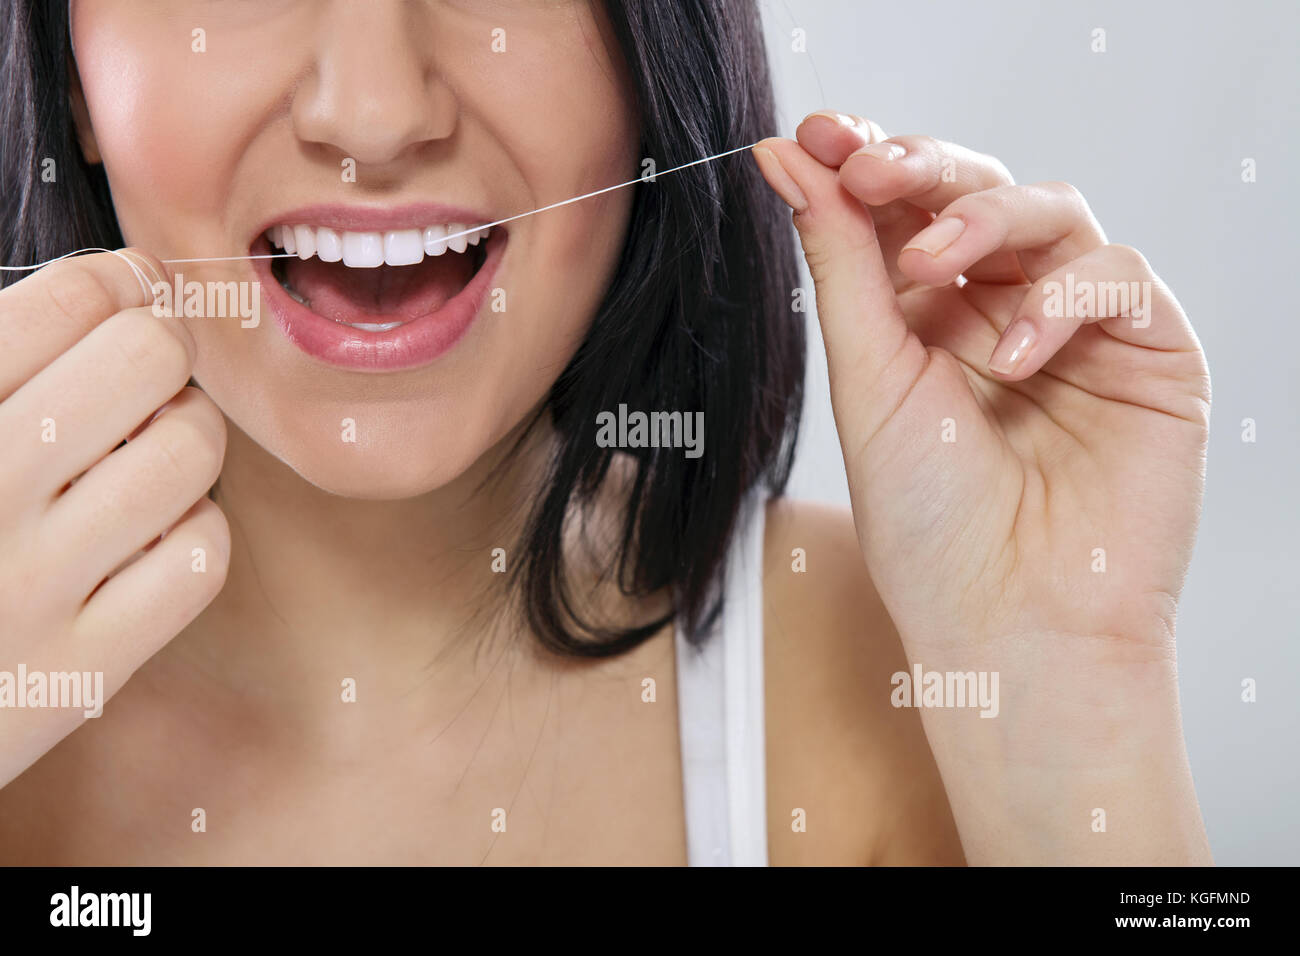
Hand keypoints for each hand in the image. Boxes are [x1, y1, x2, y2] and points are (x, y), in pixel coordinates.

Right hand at [0, 250, 228, 787]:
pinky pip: (198, 558)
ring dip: (187, 433)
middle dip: (163, 344)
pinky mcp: (80, 669)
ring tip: (152, 444)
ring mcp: (32, 587)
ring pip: (189, 452)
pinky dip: (193, 531)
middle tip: (150, 363)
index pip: (67, 301)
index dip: (118, 279)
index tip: (128, 288)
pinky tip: (154, 528)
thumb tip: (103, 285)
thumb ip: (4, 363)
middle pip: (148, 358)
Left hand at [754, 115, 1209, 666]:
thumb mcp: (868, 382)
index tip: (815, 134)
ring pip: (1051, 212)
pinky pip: (1118, 276)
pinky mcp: (1150, 354)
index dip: (865, 163)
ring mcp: (1077, 330)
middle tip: (872, 165)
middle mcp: (999, 314)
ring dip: (985, 216)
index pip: (903, 213)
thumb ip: (840, 264)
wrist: (1011, 632)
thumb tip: (787, 157)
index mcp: (925, 321)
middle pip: (975, 193)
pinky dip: (1064, 298)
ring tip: (929, 262)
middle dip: (922, 168)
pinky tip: (1015, 356)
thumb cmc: (930, 529)